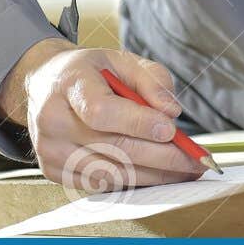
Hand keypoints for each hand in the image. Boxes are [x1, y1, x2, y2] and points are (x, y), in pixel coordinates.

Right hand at [0, 39, 202, 190]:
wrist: (47, 83)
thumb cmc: (92, 72)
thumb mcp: (123, 60)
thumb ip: (152, 80)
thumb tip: (172, 112)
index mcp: (69, 85)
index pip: (102, 112)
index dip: (138, 123)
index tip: (172, 130)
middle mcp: (53, 120)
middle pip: (113, 147)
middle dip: (162, 157)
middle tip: (196, 160)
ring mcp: (50, 150)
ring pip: (111, 173)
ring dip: (155, 176)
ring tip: (186, 171)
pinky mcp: (54, 171)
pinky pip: (102, 184)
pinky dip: (135, 182)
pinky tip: (159, 175)